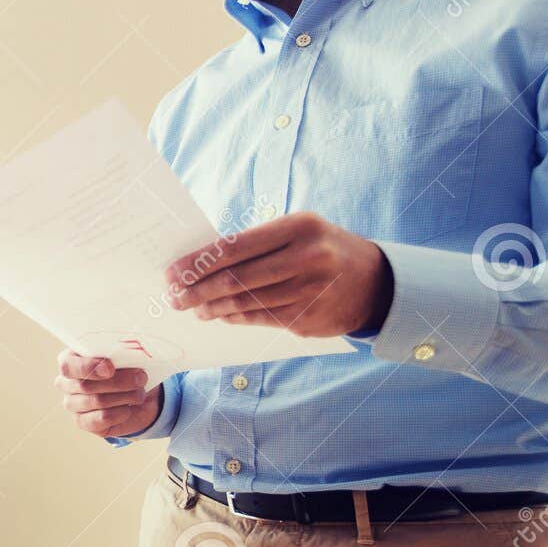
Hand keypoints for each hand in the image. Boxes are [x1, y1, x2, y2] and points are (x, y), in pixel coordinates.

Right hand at [55, 349, 161, 437]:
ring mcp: (71, 404)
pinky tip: (129, 408)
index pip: (68, 365)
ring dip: (125, 396)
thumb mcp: (122, 356)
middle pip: (86, 385)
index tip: (110, 368)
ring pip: (98, 401)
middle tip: (141, 378)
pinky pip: (103, 418)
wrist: (134, 393)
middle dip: (119, 382)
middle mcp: (65, 383)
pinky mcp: (82, 422)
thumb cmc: (124, 368)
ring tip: (139, 393)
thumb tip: (127, 360)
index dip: (89, 367)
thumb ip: (118, 355)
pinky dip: (121, 412)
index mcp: (69, 360)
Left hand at [163, 212, 393, 336]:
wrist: (375, 283)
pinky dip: (232, 317)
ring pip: (244, 303)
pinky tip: (218, 314)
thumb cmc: (322, 249)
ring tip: (191, 307)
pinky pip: (258, 318)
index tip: (172, 272)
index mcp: (299, 228)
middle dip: (195, 290)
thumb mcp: (298, 232)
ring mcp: (308, 291)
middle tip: (172, 296)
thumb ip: (256, 243)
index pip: (234, 247)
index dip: (198, 262)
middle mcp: (306, 258)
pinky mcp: (306, 318)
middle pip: (234, 279)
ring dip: (210, 307)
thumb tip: (202, 262)